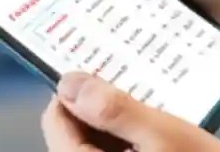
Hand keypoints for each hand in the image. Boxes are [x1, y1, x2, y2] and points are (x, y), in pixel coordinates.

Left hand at [42, 72, 219, 151]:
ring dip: (120, 127)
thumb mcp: (164, 136)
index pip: (55, 120)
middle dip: (104, 109)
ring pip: (95, 148)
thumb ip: (114, 110)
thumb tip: (68, 83)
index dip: (81, 91)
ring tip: (154, 112)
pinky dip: (131, 145)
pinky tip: (159, 138)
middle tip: (140, 89)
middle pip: (74, 135)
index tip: (112, 74)